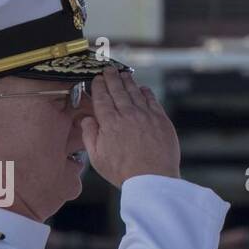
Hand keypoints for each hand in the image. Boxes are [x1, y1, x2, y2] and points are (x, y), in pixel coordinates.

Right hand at [79, 68, 180, 185]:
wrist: (153, 179)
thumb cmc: (124, 172)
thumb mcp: (97, 157)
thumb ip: (90, 135)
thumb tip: (87, 119)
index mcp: (109, 123)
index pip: (102, 97)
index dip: (98, 86)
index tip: (96, 79)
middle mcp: (127, 115)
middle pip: (117, 90)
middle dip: (111, 77)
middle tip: (108, 69)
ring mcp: (145, 116)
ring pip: (135, 92)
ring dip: (128, 81)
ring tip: (123, 74)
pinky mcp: (161, 120)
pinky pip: (152, 100)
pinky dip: (146, 92)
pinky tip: (142, 88)